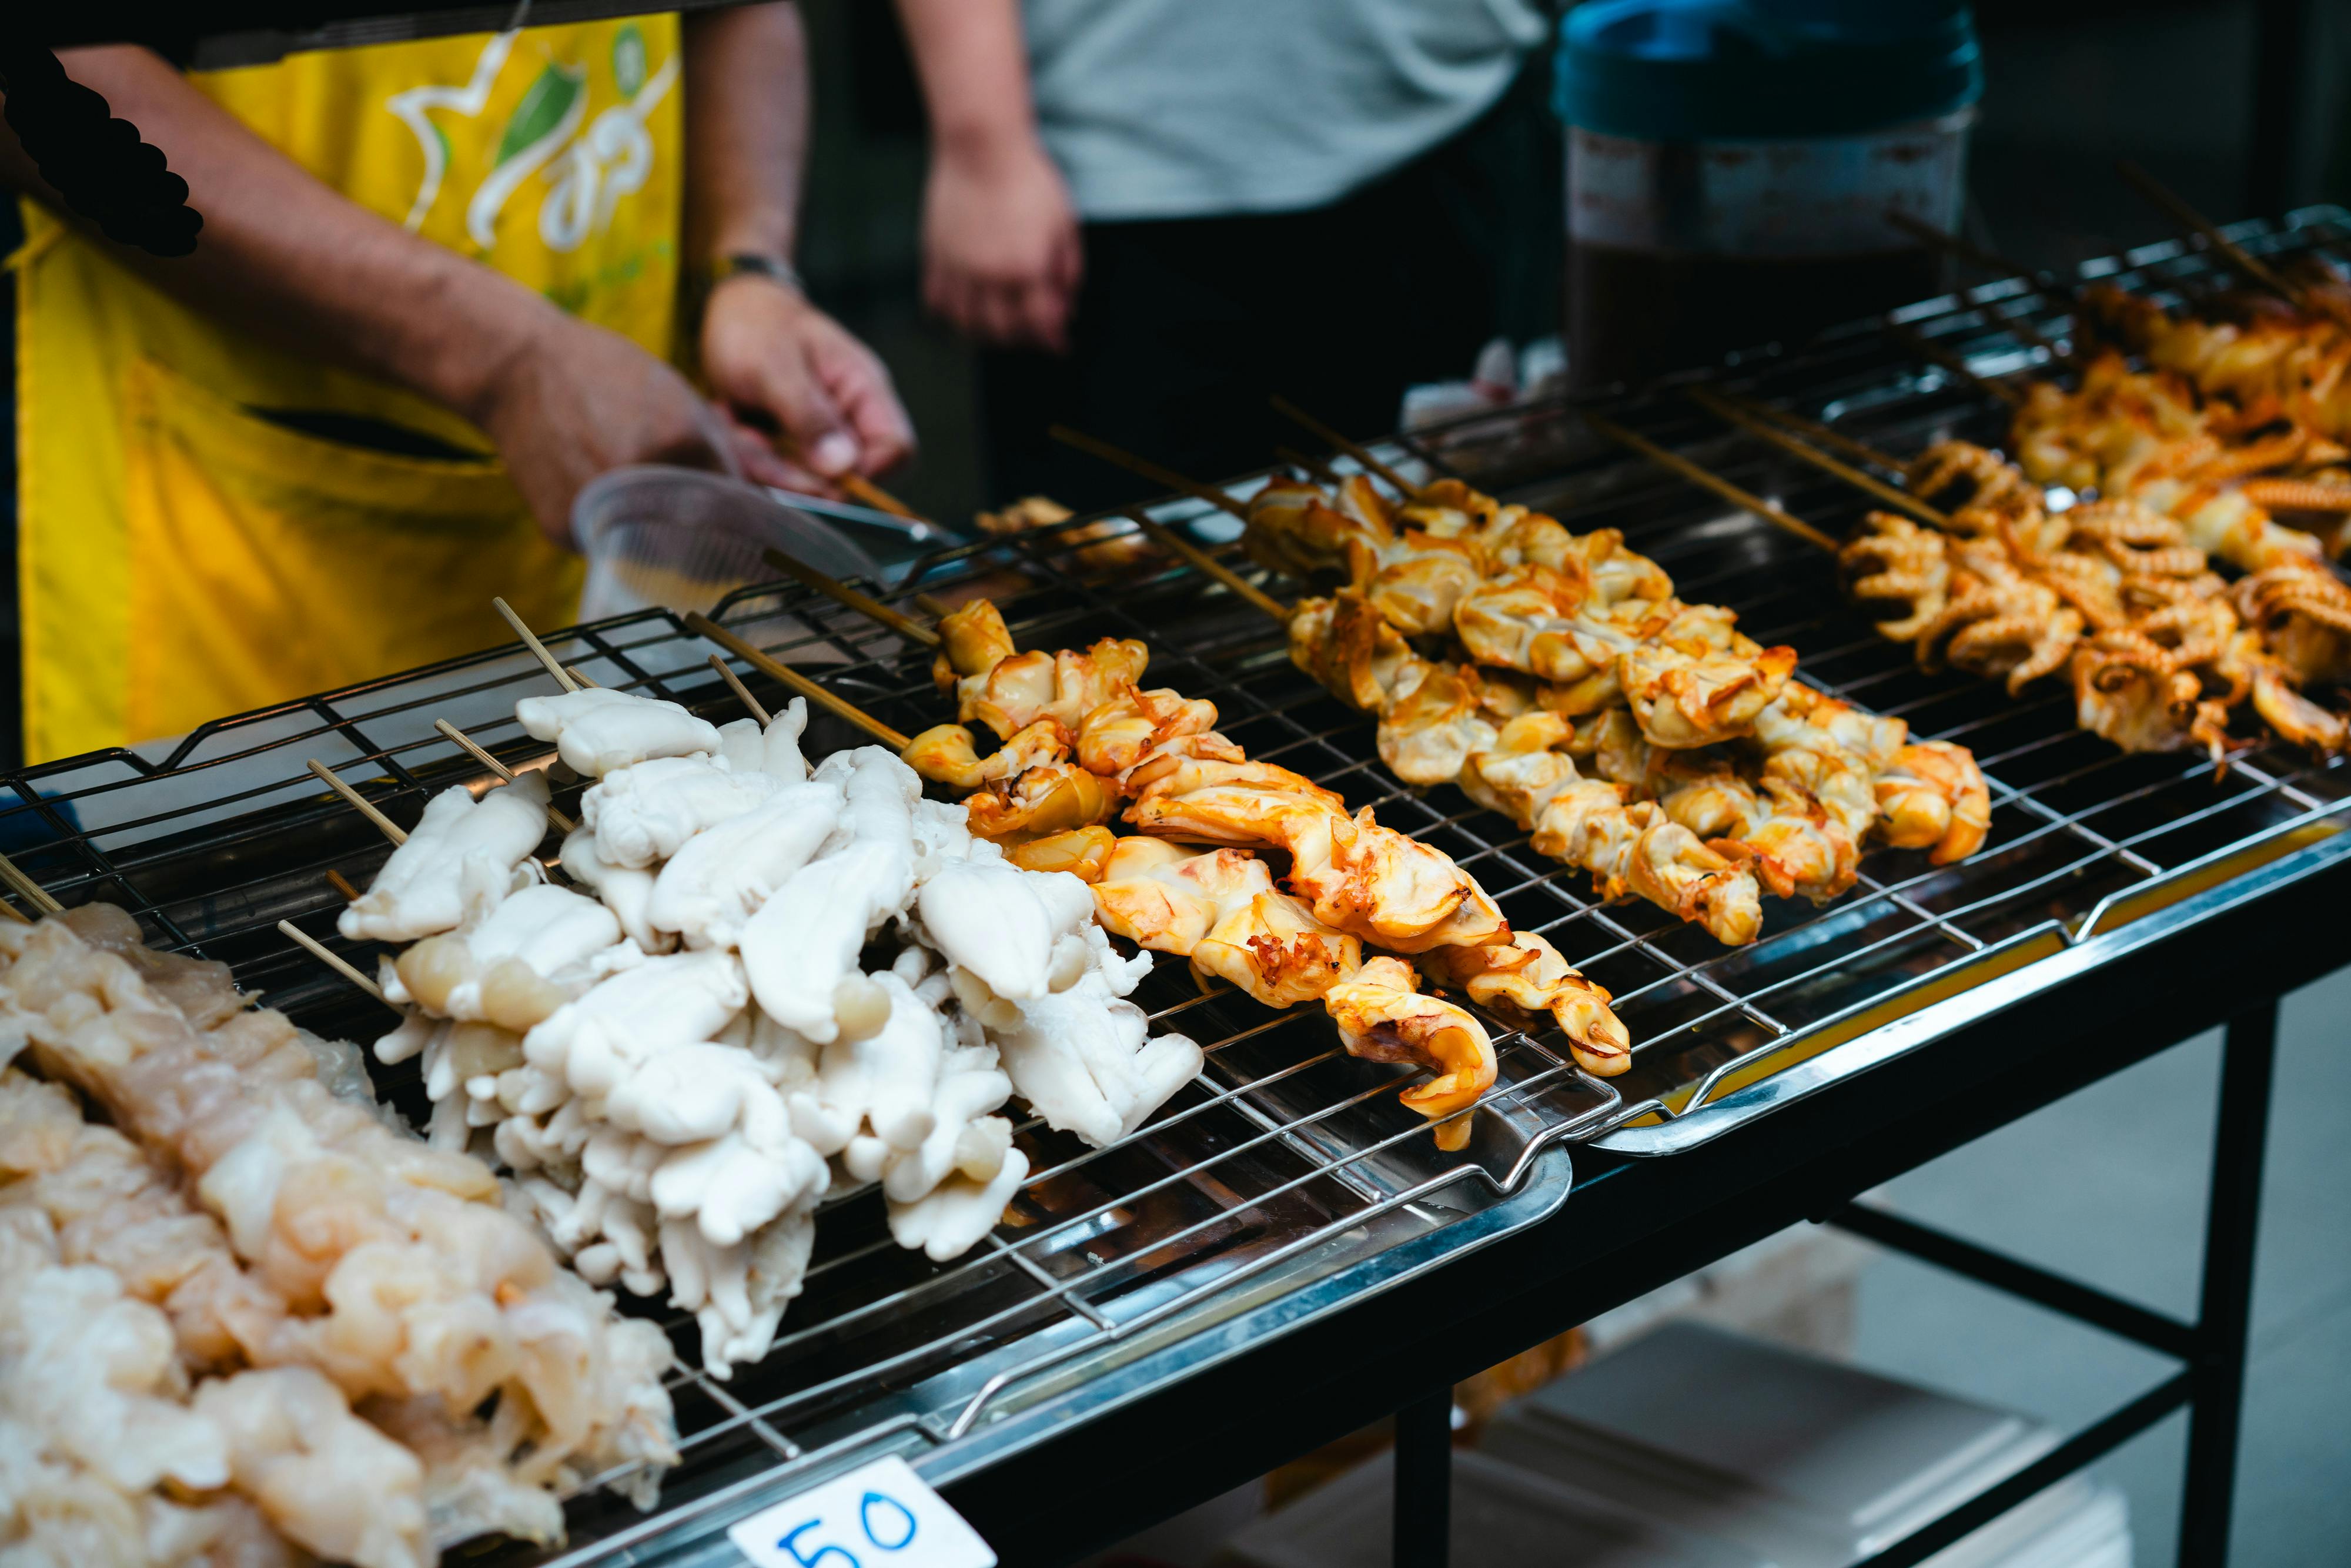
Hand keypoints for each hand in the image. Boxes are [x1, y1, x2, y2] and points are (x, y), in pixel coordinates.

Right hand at [468, 309, 743, 547]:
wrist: (516, 370)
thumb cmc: (606, 375)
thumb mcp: (679, 400)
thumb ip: (723, 455)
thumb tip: (761, 508)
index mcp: (680, 440)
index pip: (737, 505)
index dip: (750, 523)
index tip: (760, 540)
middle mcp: (642, 479)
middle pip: (702, 538)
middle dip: (714, 542)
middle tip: (717, 541)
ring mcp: (601, 508)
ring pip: (658, 551)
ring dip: (668, 543)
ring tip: (653, 511)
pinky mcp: (566, 529)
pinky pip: (613, 548)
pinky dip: (621, 533)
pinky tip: (607, 500)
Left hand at [699, 274, 915, 489]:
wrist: (727, 310)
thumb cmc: (756, 325)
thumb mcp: (774, 365)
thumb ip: (808, 415)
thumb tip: (842, 469)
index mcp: (864, 390)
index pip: (896, 449)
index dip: (865, 475)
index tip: (815, 479)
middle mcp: (850, 419)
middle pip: (844, 478)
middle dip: (791, 472)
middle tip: (747, 439)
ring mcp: (820, 435)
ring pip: (803, 482)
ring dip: (762, 462)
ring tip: (733, 422)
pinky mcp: (791, 446)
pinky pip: (775, 473)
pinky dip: (748, 456)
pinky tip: (731, 421)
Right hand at [920, 133, 1080, 350]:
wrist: (981, 146)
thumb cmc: (1030, 179)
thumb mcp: (1064, 223)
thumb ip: (1069, 269)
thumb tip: (1068, 306)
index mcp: (1026, 268)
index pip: (1040, 324)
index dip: (1053, 340)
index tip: (1060, 345)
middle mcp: (990, 275)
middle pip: (1003, 331)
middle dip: (1022, 340)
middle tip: (1033, 336)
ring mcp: (959, 268)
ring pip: (966, 323)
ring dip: (985, 335)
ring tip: (998, 330)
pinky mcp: (935, 255)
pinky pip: (937, 301)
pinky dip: (949, 315)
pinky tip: (963, 312)